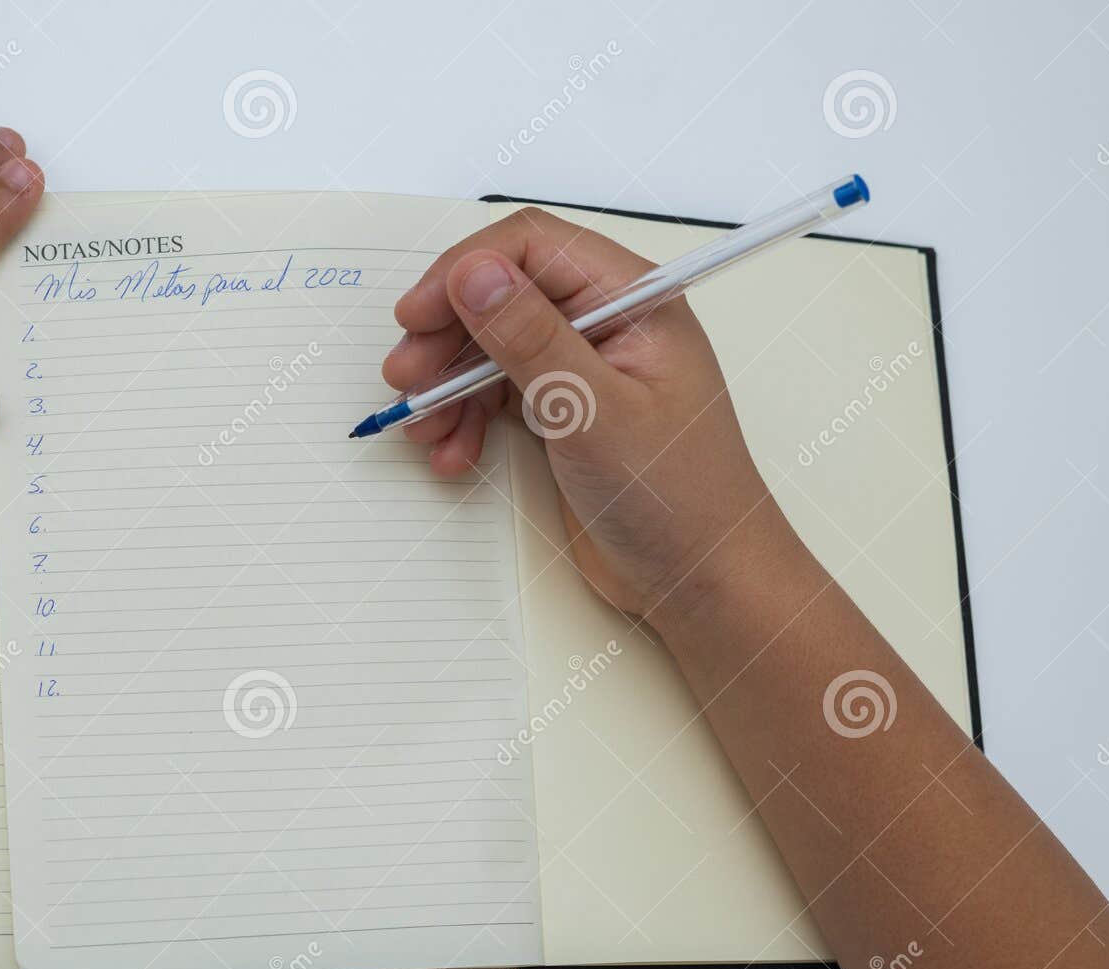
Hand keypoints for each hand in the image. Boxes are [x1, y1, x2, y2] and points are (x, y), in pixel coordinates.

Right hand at [383, 207, 783, 623]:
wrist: (703, 581)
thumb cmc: (679, 498)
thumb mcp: (594, 413)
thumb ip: (530, 338)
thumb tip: (474, 272)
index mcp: (632, 299)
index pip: (531, 247)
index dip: (464, 272)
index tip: (416, 317)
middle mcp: (606, 323)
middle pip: (501, 295)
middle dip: (446, 336)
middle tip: (406, 380)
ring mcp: (584, 368)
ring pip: (491, 347)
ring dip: (447, 384)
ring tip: (423, 431)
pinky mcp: (566, 411)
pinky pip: (497, 393)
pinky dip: (464, 419)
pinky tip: (452, 453)